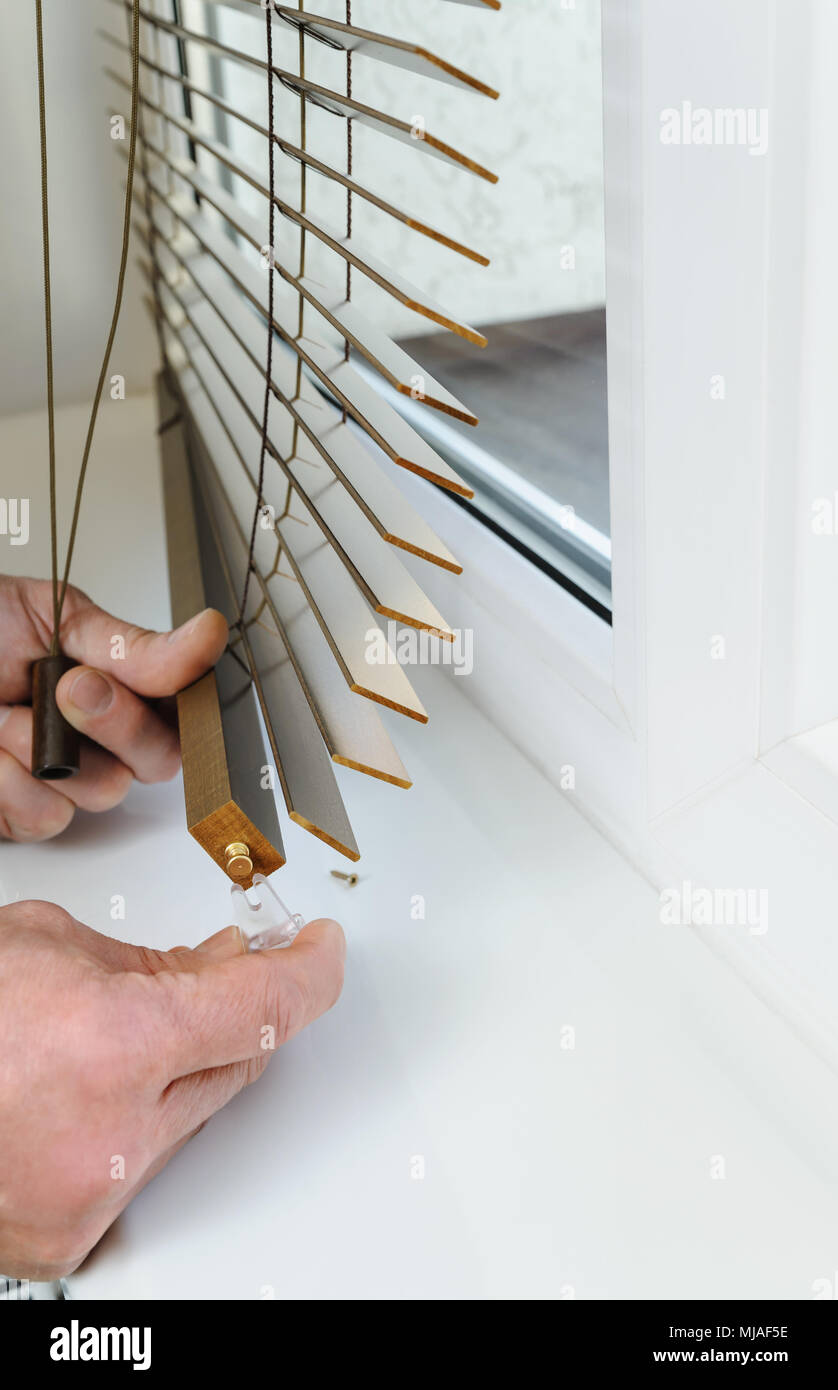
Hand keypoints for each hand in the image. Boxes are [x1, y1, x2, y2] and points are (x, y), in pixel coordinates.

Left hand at [0, 575, 227, 841]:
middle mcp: (97, 735)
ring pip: (103, 790)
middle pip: (159, 757)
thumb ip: (132, 645)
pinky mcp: (21, 814)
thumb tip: (206, 638)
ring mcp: (61, 777)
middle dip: (116, 721)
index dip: (177, 698)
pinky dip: (8, 782)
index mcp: (116, 680)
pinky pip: (46, 816)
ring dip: (44, 749)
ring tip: (2, 715)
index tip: (143, 678)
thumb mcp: (52, 615)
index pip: (183, 705)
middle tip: (70, 687)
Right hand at [0, 899, 344, 1279]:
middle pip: (238, 1064)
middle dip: (245, 1010)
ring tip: (147, 1021)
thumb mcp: (46, 947)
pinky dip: (139, 1118)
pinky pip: (144, 1163)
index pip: (267, 1010)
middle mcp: (109, 1135)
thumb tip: (222, 968)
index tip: (320, 952)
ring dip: (188, 1065)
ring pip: (193, 1117)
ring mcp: (89, 1198)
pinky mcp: (70, 1236)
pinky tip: (114, 1080)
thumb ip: (150, 961)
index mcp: (111, 1045)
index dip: (310, 973)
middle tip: (240, 969)